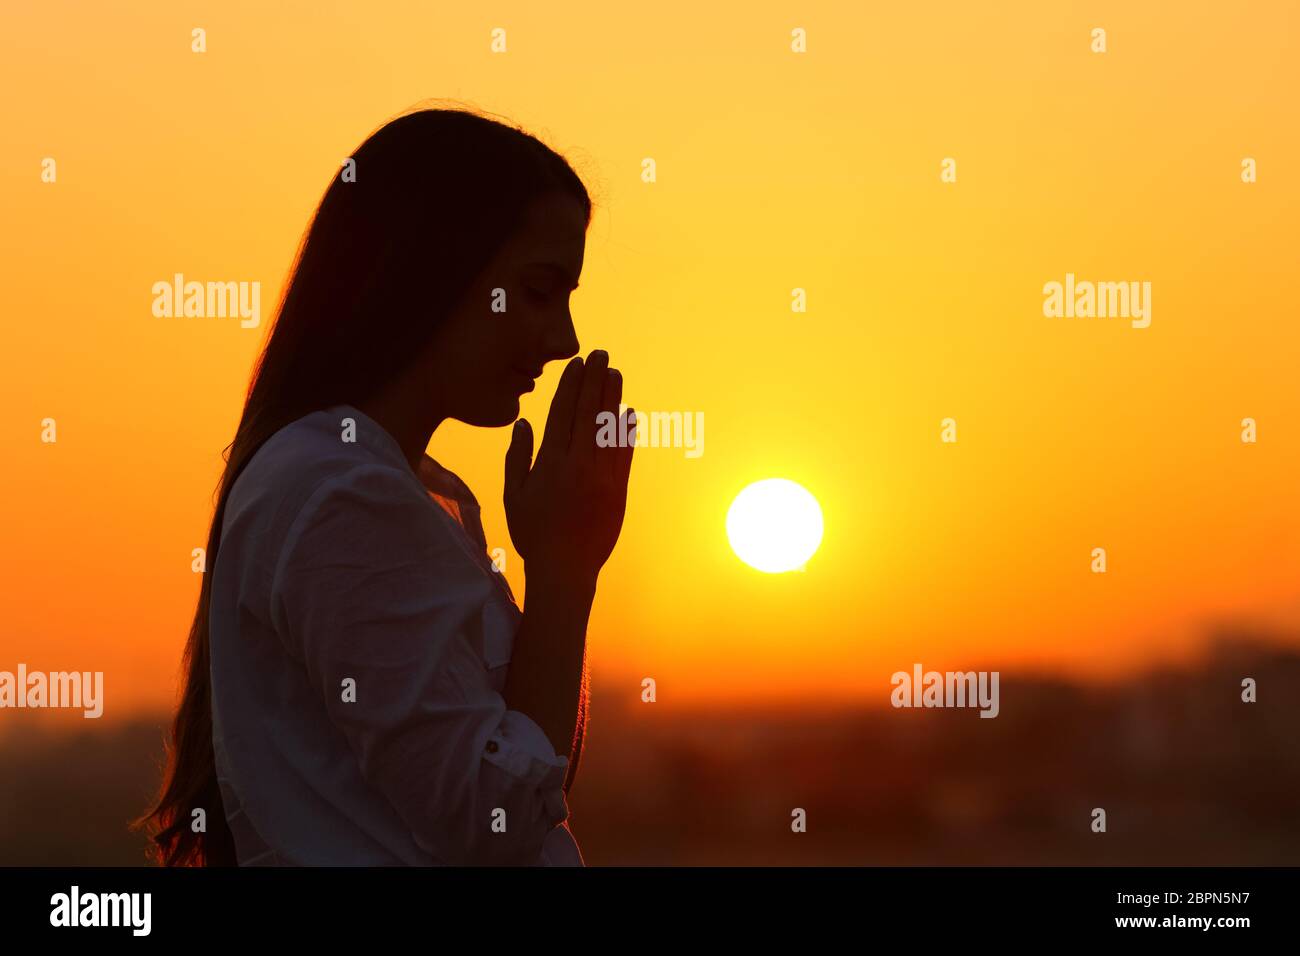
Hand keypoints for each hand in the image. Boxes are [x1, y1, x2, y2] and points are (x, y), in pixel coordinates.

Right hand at [503, 350, 634, 585]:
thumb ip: (518, 456)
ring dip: (613, 398)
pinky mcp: (618, 491)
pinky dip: (627, 433)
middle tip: (601, 355)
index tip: (576, 364)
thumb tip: (523, 422)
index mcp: (550, 463)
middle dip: (595, 380)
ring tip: (615, 374)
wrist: (566, 570)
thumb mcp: (513, 495)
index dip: (570, 385)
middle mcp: (578, 465)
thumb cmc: (533, 533)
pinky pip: (624, 454)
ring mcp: (601, 477)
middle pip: (589, 413)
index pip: (562, 413)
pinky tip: (629, 414)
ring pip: (609, 429)